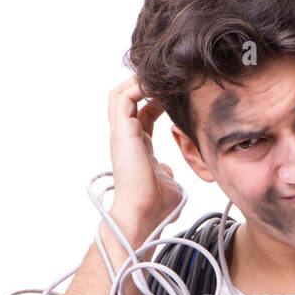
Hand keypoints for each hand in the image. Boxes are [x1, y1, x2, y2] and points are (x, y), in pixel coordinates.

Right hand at [107, 75, 183, 222]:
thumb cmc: (156, 207)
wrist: (145, 215)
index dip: (157, 102)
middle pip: (125, 99)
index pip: (142, 114)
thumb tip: (168, 171)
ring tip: (158, 78)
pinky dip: (138, 87)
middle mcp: (125, 138)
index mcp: (136, 147)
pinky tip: (157, 87)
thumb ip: (167, 172)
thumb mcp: (167, 183)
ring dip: (138, 82)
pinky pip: (124, 98)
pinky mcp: (122, 132)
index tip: (176, 98)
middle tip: (164, 81)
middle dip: (143, 85)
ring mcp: (121, 134)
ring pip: (119, 94)